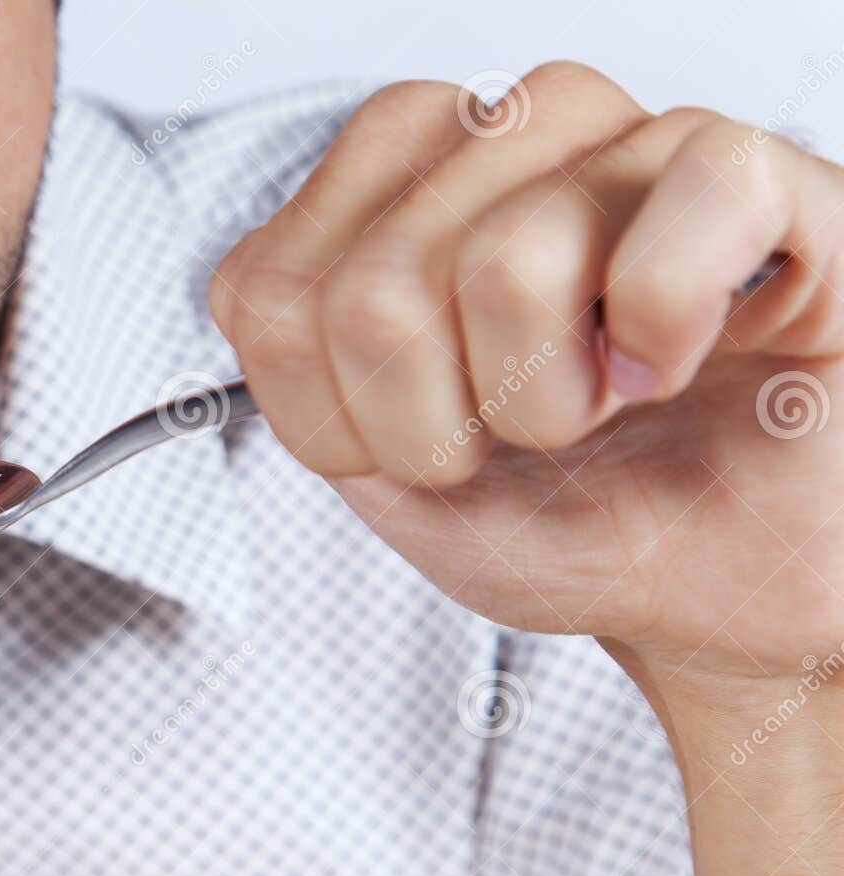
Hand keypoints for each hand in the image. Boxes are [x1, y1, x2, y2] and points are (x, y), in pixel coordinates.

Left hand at [210, 63, 843, 683]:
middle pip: (371, 290)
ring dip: (548, 394)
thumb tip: (275, 308)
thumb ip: (306, 397)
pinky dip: (661, 335)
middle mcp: (490, 152)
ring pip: (504, 256)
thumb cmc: (574, 515)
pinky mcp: (752, 175)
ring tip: (604, 399)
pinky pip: (666, 227)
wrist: (719, 585)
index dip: (336, 419)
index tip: (420, 446)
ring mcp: (617, 146)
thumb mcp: (397, 490)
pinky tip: (679, 354)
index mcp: (383, 210)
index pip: (267, 293)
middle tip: (522, 438)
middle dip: (439, 428)